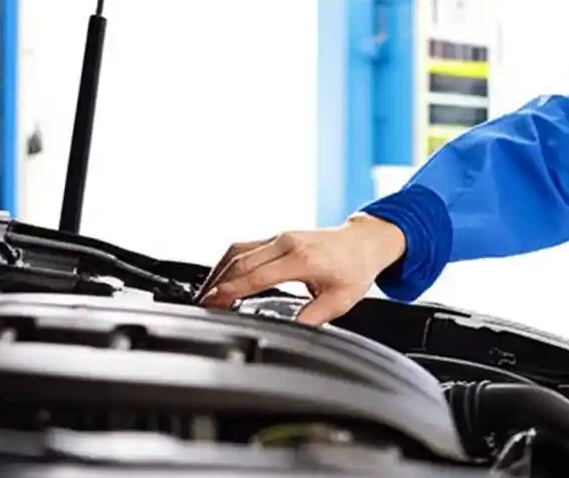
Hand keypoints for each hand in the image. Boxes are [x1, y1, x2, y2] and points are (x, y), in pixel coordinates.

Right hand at [195, 213, 405, 324]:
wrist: (366, 242)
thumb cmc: (356, 269)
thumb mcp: (339, 302)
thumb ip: (311, 318)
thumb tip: (288, 333)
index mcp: (303, 259)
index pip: (257, 276)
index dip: (231, 291)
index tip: (213, 303)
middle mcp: (289, 243)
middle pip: (240, 261)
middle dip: (218, 283)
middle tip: (203, 304)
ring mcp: (282, 236)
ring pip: (239, 250)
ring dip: (220, 270)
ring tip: (208, 293)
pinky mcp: (280, 236)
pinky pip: (247, 246)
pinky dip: (230, 262)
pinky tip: (223, 277)